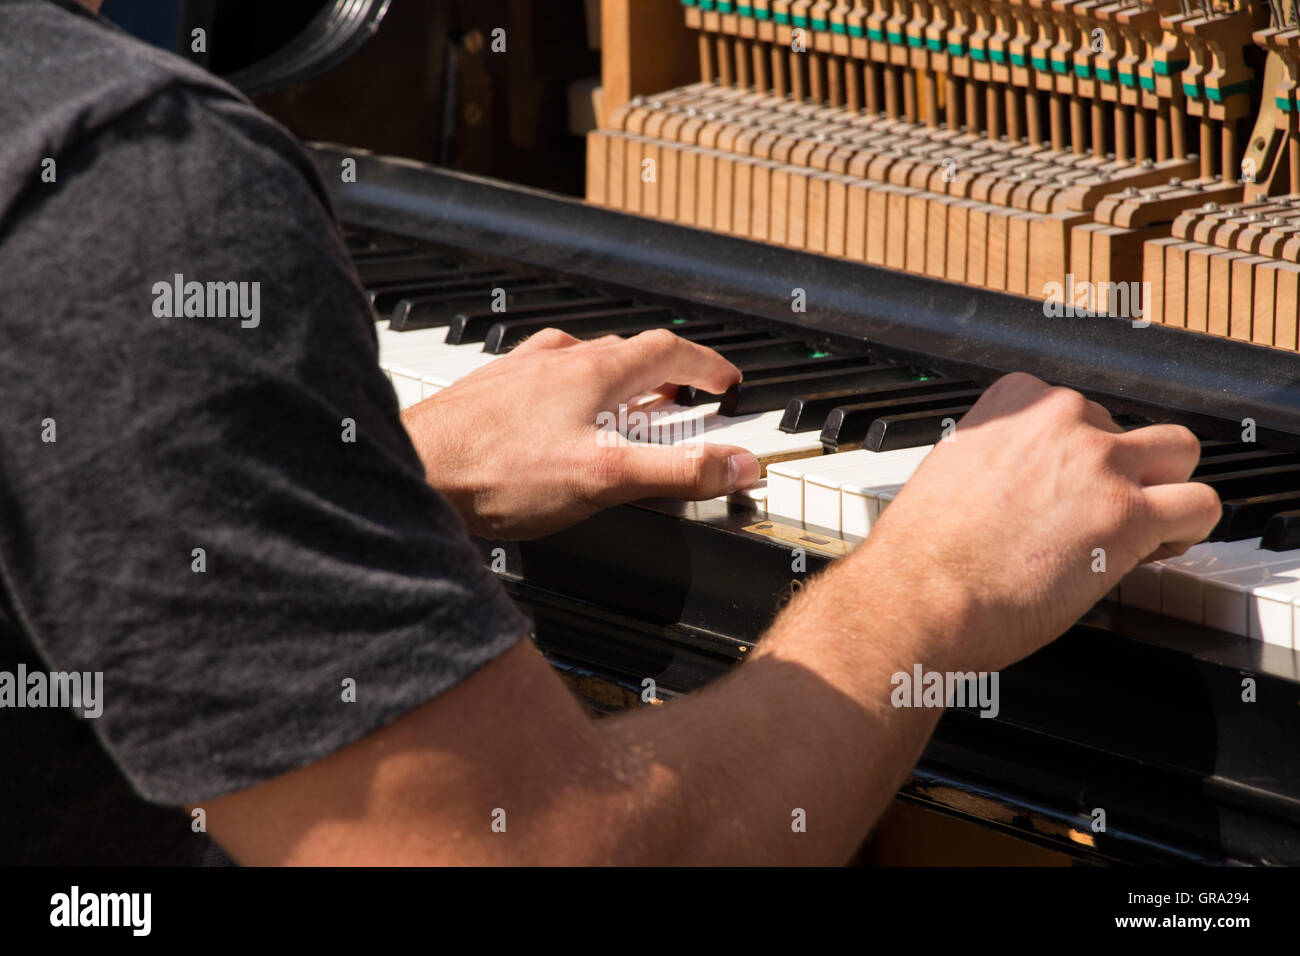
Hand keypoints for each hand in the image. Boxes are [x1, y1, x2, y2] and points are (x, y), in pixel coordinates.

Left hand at [400, 328, 760, 538]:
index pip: (669, 351)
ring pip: (582, 364)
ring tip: (627, 411)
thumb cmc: (495, 472)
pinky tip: (555, 423)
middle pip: (627, 353)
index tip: (727, 383)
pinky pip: (544, 381)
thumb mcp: (605, 477)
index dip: (707, 366)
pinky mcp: (488, 394)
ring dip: (616, 382)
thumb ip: (676, 471)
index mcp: (593, 372)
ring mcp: (518, 374)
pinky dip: (571, 395)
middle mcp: (555, 361)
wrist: (411, 472)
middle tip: (685, 401)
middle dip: (666, 375)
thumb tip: (737, 464)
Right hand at [842, 372, 1221, 671]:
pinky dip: (1186, 530)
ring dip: (1165, 488)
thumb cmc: (922, 553)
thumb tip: (1027, 483)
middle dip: (1121, 471)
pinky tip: (1151, 551)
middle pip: (1128, 428)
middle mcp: (1060, 419)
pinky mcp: (1128, 513)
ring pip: (1180, 452)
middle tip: (1095, 515)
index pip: (1077, 407)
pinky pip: (1200, 505)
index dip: (1078, 454)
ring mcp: (1099, 461)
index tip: (1064, 488)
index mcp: (1013, 402)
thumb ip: (1002, 458)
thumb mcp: (952, 471)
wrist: (919, 594)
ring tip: (1139, 528)